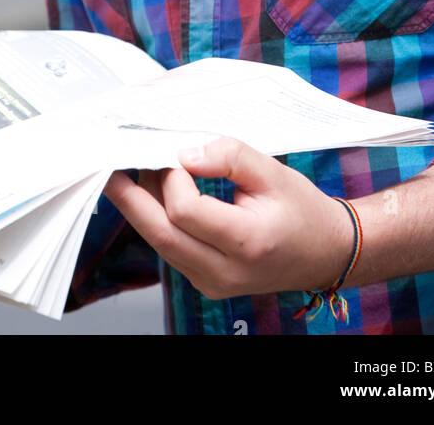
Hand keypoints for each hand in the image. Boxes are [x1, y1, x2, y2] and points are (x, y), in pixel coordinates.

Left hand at [103, 137, 354, 300]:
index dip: (172, 178)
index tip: (176, 151)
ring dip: (142, 206)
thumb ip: (229, 156)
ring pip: (160, 243)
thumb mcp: (272, 171)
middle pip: (160, 235)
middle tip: (110, 164)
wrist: (324, 252)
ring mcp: (212, 282)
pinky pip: (171, 249)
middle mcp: (225, 272)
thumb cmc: (301, 210)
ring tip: (134, 170)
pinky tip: (155, 192)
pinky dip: (158, 219)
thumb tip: (183, 152)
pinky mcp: (204, 281)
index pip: (186, 212)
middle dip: (130, 197)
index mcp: (247, 242)